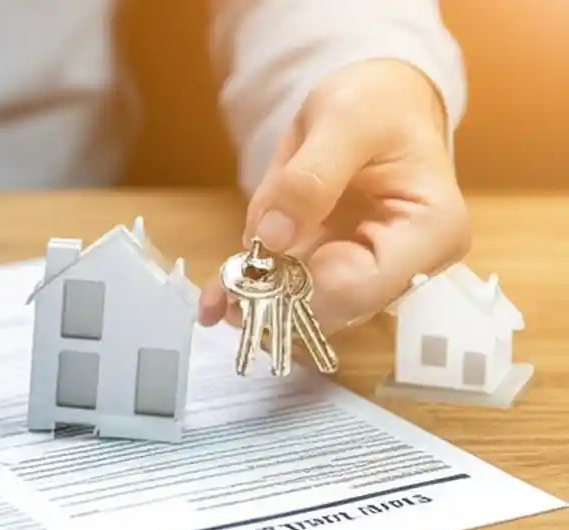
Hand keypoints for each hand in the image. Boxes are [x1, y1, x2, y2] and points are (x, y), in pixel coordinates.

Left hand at [198, 59, 470, 334]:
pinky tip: (215, 300)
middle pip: (335, 309)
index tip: (256, 267)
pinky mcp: (334, 272)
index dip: (306, 288)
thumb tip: (271, 237)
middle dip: (275, 304)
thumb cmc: (377, 103)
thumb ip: (310, 177)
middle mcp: (408, 267)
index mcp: (431, 231)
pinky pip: (291, 294)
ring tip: (214, 298)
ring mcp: (370, 275)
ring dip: (257, 305)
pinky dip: (252, 295)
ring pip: (308, 310)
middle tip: (220, 296)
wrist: (378, 103)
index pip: (364, 287)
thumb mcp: (343, 121)